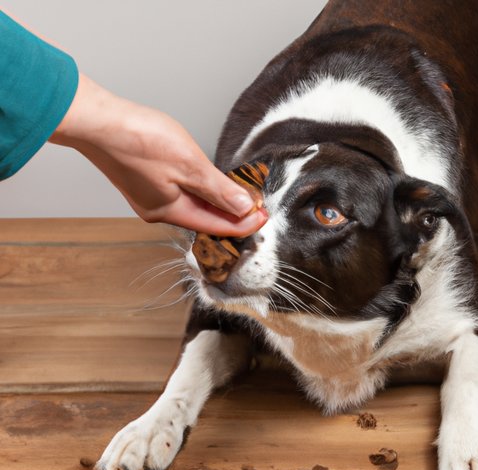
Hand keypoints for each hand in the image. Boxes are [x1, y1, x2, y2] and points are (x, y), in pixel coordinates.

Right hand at [49, 74, 267, 236]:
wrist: (98, 121)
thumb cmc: (138, 139)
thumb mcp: (189, 165)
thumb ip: (219, 190)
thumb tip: (243, 208)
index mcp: (169, 211)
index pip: (216, 225)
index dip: (243, 223)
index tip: (264, 215)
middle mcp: (158, 211)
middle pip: (204, 219)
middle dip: (232, 214)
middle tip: (256, 205)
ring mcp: (149, 198)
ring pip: (193, 206)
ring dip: (217, 202)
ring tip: (239, 194)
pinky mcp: (144, 183)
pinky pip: (180, 195)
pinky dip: (200, 192)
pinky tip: (210, 183)